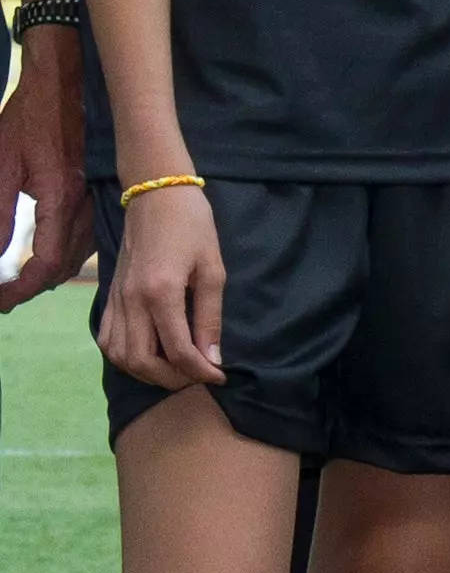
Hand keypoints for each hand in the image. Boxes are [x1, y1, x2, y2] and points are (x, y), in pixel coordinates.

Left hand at [0, 28, 93, 311]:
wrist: (65, 78)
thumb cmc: (29, 116)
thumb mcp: (2, 164)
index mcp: (61, 198)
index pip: (47, 265)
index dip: (21, 290)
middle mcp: (86, 203)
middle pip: (67, 265)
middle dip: (34, 287)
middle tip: (4, 296)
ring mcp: (97, 195)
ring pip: (82, 253)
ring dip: (53, 273)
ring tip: (24, 281)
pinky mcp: (99, 187)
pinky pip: (90, 235)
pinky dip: (70, 253)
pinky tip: (53, 254)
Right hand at [98, 184, 225, 388]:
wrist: (156, 194)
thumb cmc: (192, 224)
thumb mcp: (212, 268)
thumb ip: (210, 316)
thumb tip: (213, 358)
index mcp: (161, 292)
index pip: (178, 350)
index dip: (200, 370)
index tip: (219, 376)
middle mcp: (132, 301)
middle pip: (143, 361)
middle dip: (172, 378)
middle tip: (196, 376)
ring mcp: (116, 299)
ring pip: (120, 356)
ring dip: (146, 372)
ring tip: (174, 370)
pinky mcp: (109, 295)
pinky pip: (107, 339)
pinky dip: (124, 357)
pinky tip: (146, 354)